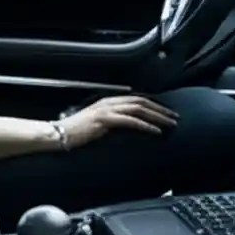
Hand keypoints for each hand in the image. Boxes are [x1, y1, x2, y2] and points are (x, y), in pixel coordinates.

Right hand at [57, 95, 179, 148]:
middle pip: (142, 102)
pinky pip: (130, 121)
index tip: (166, 113)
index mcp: (108, 102)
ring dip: (157, 116)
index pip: (136, 100)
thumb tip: (127, 129)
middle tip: (175, 117)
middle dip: (161, 109)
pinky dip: (145, 125)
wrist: (59, 135)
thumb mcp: (97, 125)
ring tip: (170, 123)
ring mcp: (107, 110)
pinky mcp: (105, 120)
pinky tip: (155, 130)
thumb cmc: (76, 133)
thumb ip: (112, 123)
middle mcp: (109, 102)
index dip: (154, 105)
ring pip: (139, 109)